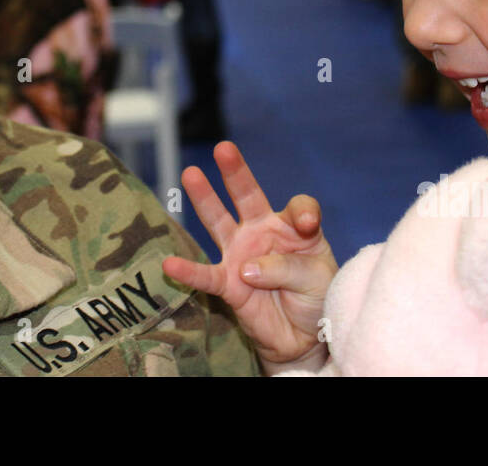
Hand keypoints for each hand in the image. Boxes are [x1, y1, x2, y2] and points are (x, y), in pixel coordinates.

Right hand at [162, 141, 337, 370]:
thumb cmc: (317, 299)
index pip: (298, 207)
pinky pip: (206, 275)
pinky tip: (170, 264)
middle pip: (248, 196)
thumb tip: (246, 268)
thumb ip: (287, 267)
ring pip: (220, 222)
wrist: (305, 338)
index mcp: (293, 228)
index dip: (302, 211)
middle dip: (236, 173)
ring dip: (205, 198)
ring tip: (191, 174)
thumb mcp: (317, 278)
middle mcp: (264, 233)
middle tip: (224, 148)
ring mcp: (242, 255)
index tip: (305, 222)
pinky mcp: (229, 284)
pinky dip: (188, 271)